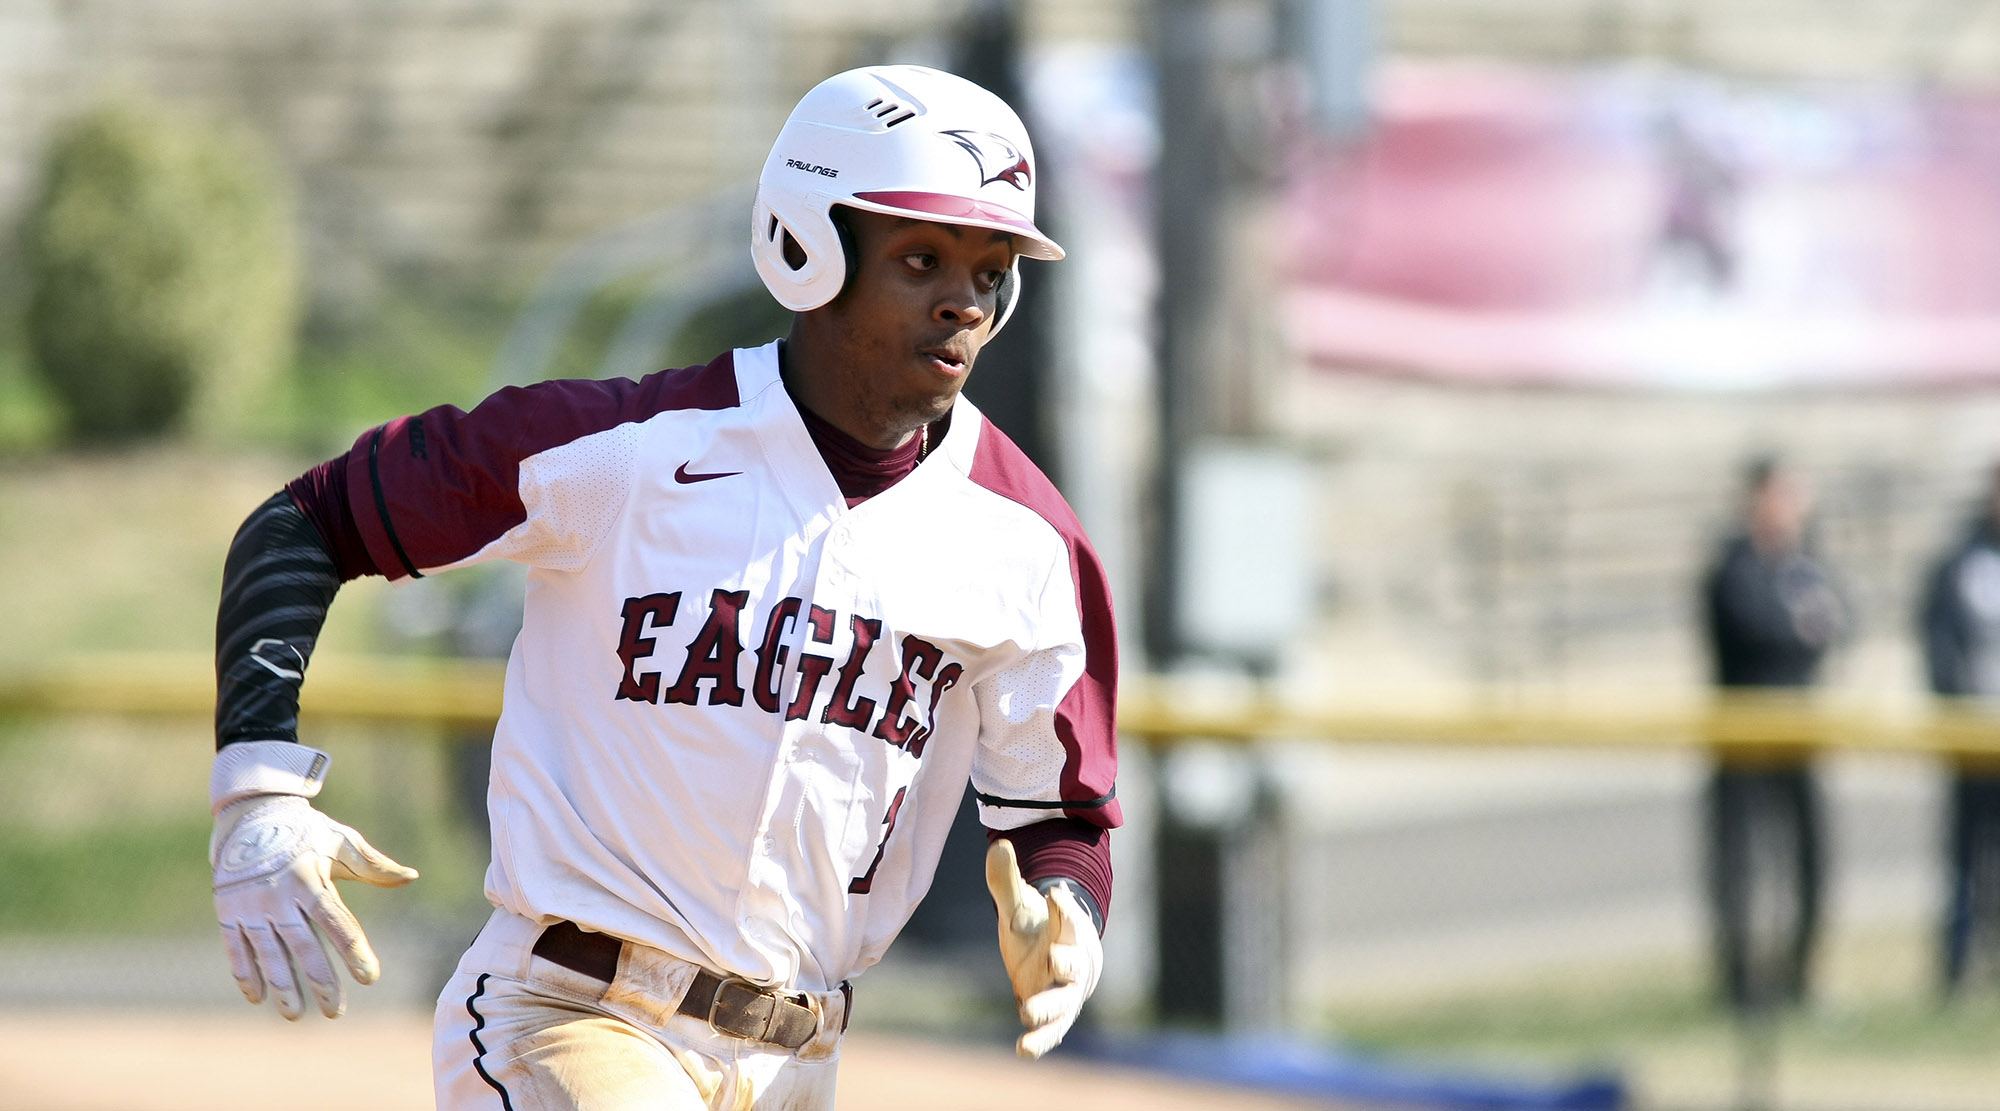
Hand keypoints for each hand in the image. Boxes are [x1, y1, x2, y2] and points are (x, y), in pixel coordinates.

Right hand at [211, 794, 416, 1018]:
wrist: (250, 815)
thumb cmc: (305, 832)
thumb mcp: (341, 842)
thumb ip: (374, 865)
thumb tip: (412, 876)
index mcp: (310, 879)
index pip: (337, 923)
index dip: (354, 952)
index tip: (370, 977)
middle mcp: (279, 896)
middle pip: (304, 947)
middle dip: (321, 982)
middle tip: (336, 1012)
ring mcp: (250, 906)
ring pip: (268, 955)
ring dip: (282, 987)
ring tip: (296, 1015)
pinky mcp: (228, 912)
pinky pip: (236, 949)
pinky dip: (246, 974)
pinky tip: (259, 998)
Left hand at [984, 839, 1102, 1058]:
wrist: (1056, 962)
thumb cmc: (1038, 929)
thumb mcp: (1019, 905)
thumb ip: (1006, 880)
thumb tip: (998, 846)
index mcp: (1066, 932)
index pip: (1069, 918)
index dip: (1065, 907)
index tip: (1055, 894)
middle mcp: (1071, 964)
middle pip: (1074, 963)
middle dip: (1067, 961)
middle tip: (1054, 957)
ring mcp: (1064, 994)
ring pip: (1064, 1003)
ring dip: (1049, 1009)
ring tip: (1028, 1012)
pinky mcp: (1054, 1018)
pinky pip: (1052, 1032)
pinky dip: (1040, 1041)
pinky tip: (1023, 1050)